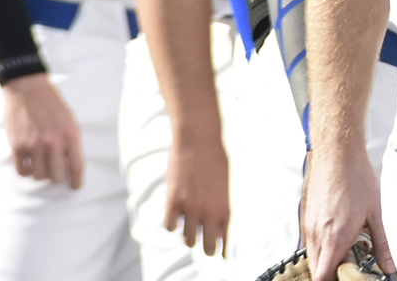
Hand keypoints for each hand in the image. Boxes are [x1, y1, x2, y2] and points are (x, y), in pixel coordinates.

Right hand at [1, 74, 83, 187]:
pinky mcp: (17, 146)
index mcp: (71, 135)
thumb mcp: (70, 121)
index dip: (76, 181)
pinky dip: (26, 170)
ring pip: (38, 176)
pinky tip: (29, 162)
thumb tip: (67, 166)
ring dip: (41, 173)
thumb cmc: (52, 105)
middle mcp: (53, 142)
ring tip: (41, 162)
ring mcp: (34, 145)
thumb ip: (70, 143)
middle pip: (56, 176)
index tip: (75, 186)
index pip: (76, 167)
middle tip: (55, 170)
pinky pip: (22, 171)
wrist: (28, 90)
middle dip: (57, 176)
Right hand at [165, 129, 231, 255]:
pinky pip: (170, 227)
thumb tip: (216, 224)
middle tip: (203, 241)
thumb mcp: (225, 185)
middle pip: (208, 248)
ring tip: (190, 224)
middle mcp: (210, 212)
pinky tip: (176, 215)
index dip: (223, 251)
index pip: (225, 241)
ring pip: (188, 240)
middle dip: (206, 247)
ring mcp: (191, 208)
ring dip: (188, 235)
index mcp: (226, 208)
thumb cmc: (215, 159)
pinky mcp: (174, 201)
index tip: (222, 256)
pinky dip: (172, 224)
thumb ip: (220, 205)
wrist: (199, 140)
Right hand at [303, 142, 396, 280]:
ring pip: (313, 256)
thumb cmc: (356, 177)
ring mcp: (309, 226)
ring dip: (326, 260)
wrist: (337, 153)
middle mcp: (317, 234)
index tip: (349, 279)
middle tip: (351, 269)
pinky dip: (322, 246)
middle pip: (316, 270)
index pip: (323, 276)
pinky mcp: (307, 217)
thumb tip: (389, 266)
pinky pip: (310, 241)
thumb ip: (383, 243)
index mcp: (335, 237)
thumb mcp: (378, 212)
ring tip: (348, 251)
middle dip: (332, 274)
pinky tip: (339, 236)